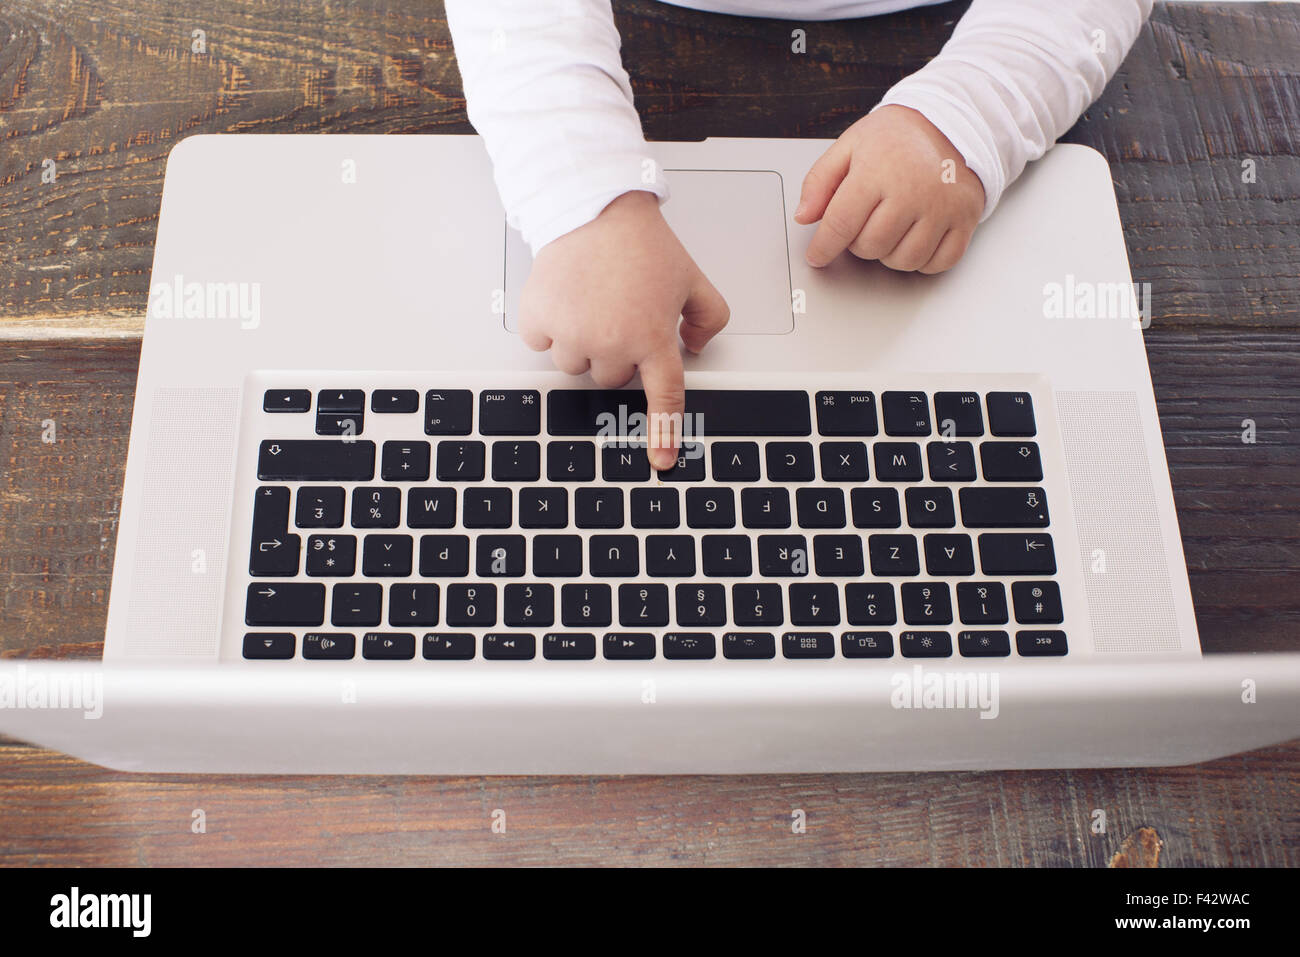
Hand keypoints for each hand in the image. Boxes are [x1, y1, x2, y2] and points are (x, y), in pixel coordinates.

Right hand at [519, 190, 729, 469]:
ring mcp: (572, 335)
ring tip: (591, 301)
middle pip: (611, 378)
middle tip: (618, 312)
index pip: (663, 397)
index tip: (661, 462)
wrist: (592, 208)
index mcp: (653, 337)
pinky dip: (549, 327)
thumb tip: (695, 348)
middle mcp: (612, 343)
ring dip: (581, 343)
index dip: (662, 433)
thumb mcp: (693, 279)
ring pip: (575, 366)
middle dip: (616, 351)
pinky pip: (543, 345)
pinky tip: (565, 298)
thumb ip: (709, 318)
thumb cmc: (641, 243)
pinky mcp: (539, 321)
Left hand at [795, 105, 985, 272]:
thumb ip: (819, 181)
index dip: (823, 247)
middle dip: (859, 244)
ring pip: (904, 261)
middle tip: (864, 223)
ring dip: (889, 255)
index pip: (840, 225)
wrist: (951, 122)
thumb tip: (803, 216)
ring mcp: (942, 208)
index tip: (816, 256)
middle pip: (871, 248)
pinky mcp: (965, 219)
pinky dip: (923, 261)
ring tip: (890, 229)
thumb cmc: (897, 137)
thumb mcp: (849, 146)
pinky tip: (915, 238)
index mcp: (878, 171)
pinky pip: (939, 263)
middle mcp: (913, 191)